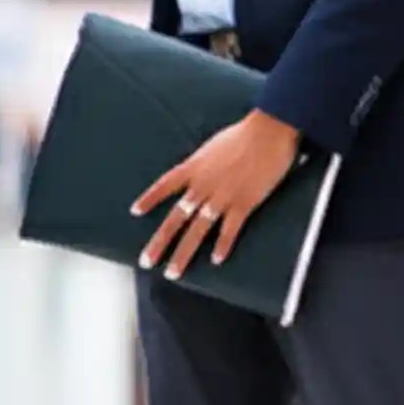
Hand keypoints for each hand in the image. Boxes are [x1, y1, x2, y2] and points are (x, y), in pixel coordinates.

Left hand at [132, 110, 299, 279]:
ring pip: (197, 231)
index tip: (134, 212)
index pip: (165, 185)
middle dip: (159, 242)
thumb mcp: (213, 146)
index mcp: (194, 168)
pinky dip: (223, 245)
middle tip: (146, 261)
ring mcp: (222, 197)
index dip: (149, 199)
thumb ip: (204, 164)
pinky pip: (229, 230)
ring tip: (173, 272)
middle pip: (176, 218)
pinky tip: (216, 260)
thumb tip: (199, 172)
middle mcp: (202, 186)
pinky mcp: (243, 204)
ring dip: (184, 253)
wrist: (269, 132)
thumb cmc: (244, 134)